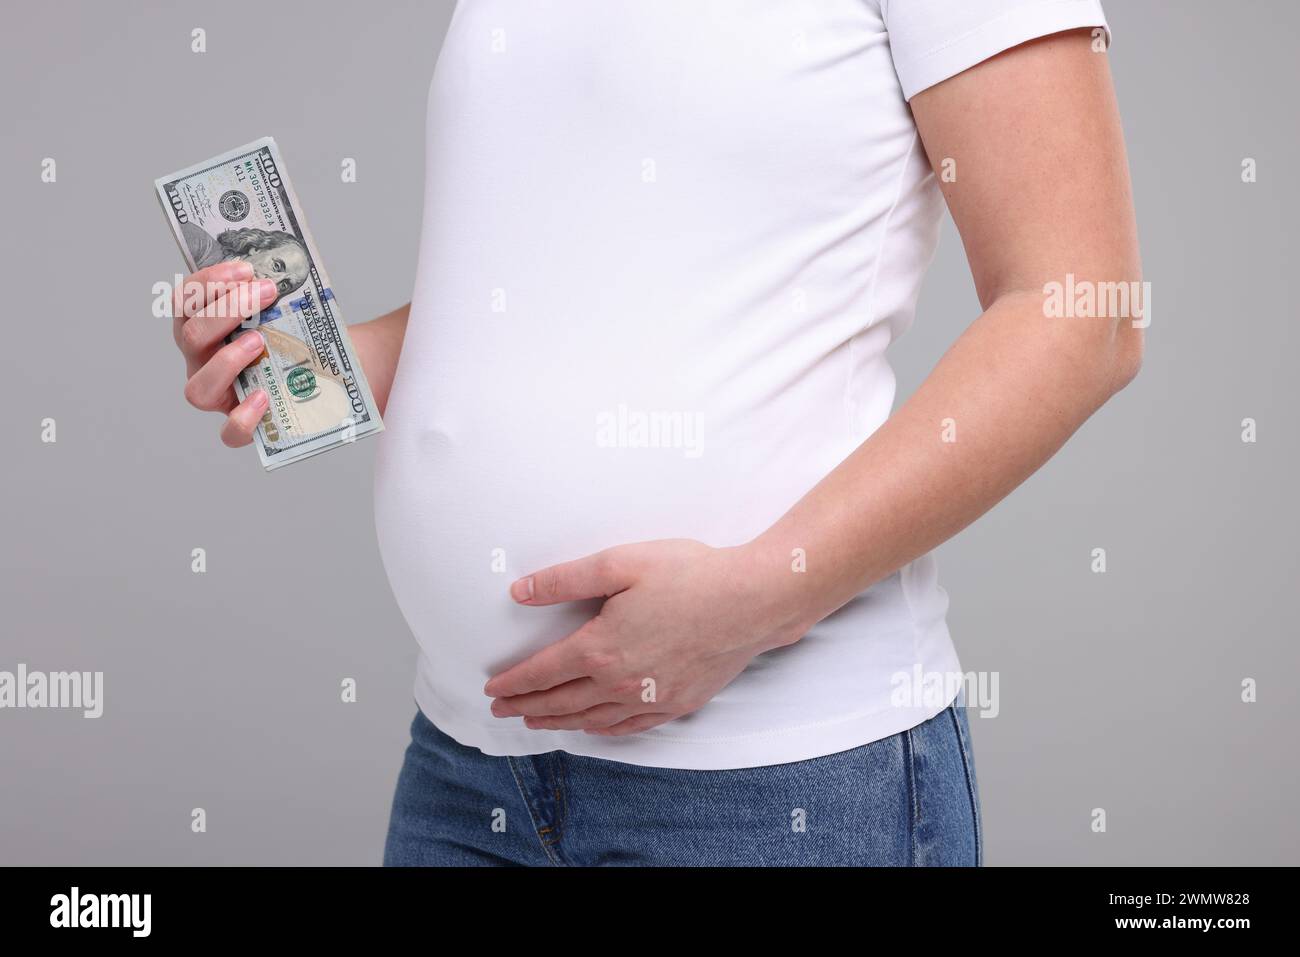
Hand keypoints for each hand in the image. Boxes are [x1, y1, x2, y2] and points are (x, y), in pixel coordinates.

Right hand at [171, 260, 277, 446]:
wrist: (323, 374)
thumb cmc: (293, 338)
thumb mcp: (282, 311)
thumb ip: (274, 296)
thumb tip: (287, 272)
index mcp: (202, 328)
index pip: (185, 301)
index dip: (208, 282)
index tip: (245, 269)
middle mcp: (202, 363)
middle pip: (190, 336)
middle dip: (227, 309)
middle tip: (266, 293)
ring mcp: (218, 396)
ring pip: (197, 387)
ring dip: (226, 359)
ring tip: (258, 341)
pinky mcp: (240, 426)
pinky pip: (230, 432)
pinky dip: (243, 418)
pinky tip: (263, 397)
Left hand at [483, 539, 808, 735]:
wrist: (753, 601)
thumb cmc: (691, 576)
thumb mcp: (620, 563)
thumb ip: (565, 580)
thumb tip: (520, 592)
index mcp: (600, 649)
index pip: (543, 673)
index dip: (513, 682)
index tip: (492, 688)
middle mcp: (620, 682)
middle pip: (561, 702)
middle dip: (526, 707)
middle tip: (502, 710)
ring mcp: (650, 698)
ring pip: (591, 719)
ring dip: (558, 722)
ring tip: (536, 721)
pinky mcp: (677, 703)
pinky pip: (628, 726)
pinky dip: (601, 730)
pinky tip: (593, 728)